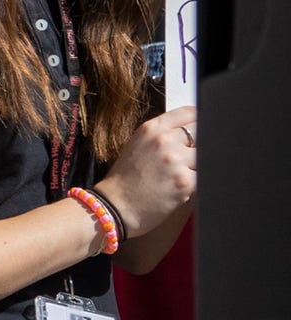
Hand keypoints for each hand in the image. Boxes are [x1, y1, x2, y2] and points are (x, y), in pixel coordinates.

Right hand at [95, 106, 196, 236]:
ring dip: (198, 166)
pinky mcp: (184, 182)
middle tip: (191, 159)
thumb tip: (191, 134)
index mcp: (150, 128)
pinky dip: (197, 183)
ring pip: (204, 157)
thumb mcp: (137, 145)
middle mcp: (163, 140)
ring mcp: (175, 160)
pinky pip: (203, 177)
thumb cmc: (124, 178)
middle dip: (200, 146)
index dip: (199, 121)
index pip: (188, 114)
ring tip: (183, 176)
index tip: (203, 129)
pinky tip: (182, 188)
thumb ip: (162, 136)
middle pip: (201, 134)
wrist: (115, 205)